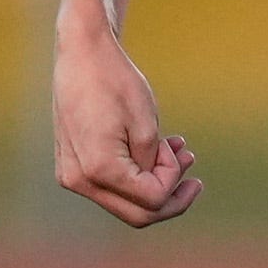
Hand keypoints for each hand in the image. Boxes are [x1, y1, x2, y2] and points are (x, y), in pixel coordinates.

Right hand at [55, 14, 201, 226]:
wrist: (82, 53)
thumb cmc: (116, 82)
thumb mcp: (146, 125)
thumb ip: (154, 166)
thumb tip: (156, 192)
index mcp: (99, 169)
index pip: (151, 199)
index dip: (173, 179)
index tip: (177, 146)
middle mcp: (80, 180)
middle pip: (137, 213)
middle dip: (170, 197)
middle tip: (195, 176)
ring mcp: (72, 175)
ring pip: (124, 201)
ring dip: (155, 183)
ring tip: (181, 153)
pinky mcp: (73, 166)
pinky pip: (110, 184)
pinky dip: (136, 174)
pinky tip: (158, 150)